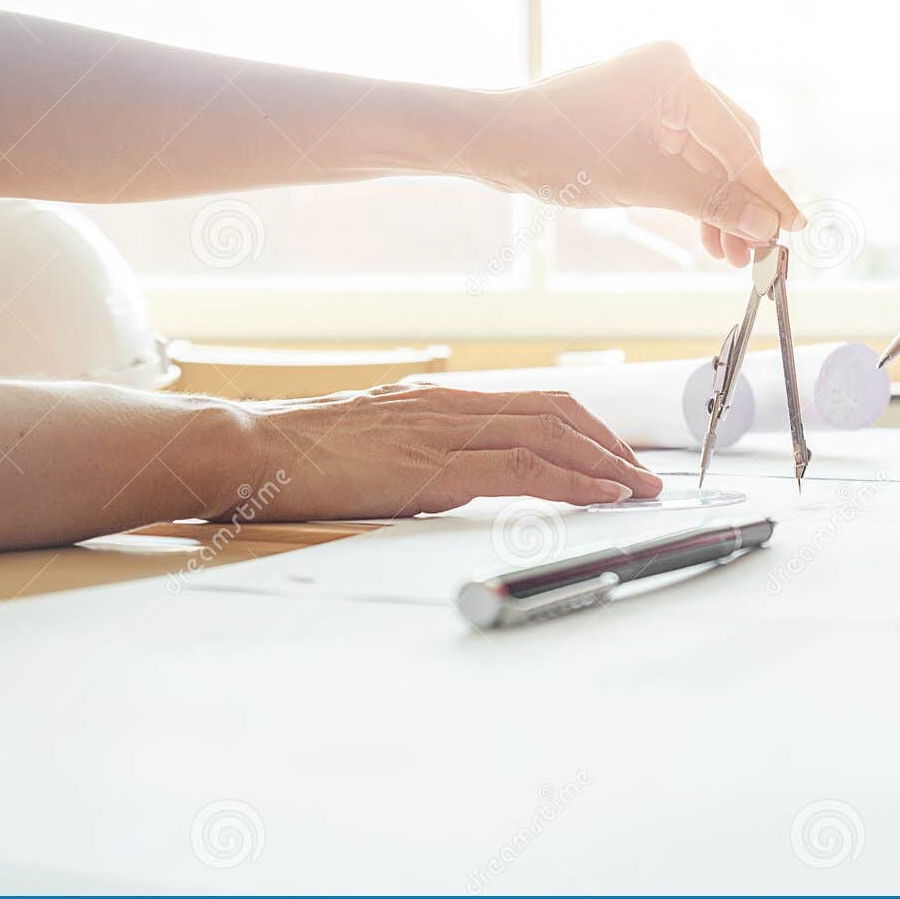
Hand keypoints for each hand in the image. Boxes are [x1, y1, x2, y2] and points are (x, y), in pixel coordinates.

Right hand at [231, 384, 663, 519]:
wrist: (252, 448)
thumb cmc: (302, 455)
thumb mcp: (378, 447)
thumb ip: (423, 455)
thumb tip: (457, 477)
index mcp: (442, 402)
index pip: (537, 404)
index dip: (588, 428)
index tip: (619, 456)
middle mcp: (453, 406)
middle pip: (558, 412)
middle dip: (611, 445)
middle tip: (647, 475)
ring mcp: (445, 430)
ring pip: (551, 436)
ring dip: (607, 464)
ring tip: (641, 489)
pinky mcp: (435, 465)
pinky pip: (523, 469)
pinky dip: (572, 480)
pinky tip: (602, 495)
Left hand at [469, 42, 801, 266]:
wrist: (497, 144)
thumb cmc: (560, 150)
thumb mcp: (645, 183)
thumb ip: (711, 202)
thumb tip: (765, 226)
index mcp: (676, 74)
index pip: (737, 140)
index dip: (766, 190)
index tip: (794, 226)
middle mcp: (672, 76)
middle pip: (730, 147)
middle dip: (743, 202)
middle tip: (759, 250)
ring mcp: (657, 96)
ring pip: (708, 159)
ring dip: (720, 206)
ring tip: (731, 255)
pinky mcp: (642, 119)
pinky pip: (683, 160)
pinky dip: (694, 196)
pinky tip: (708, 235)